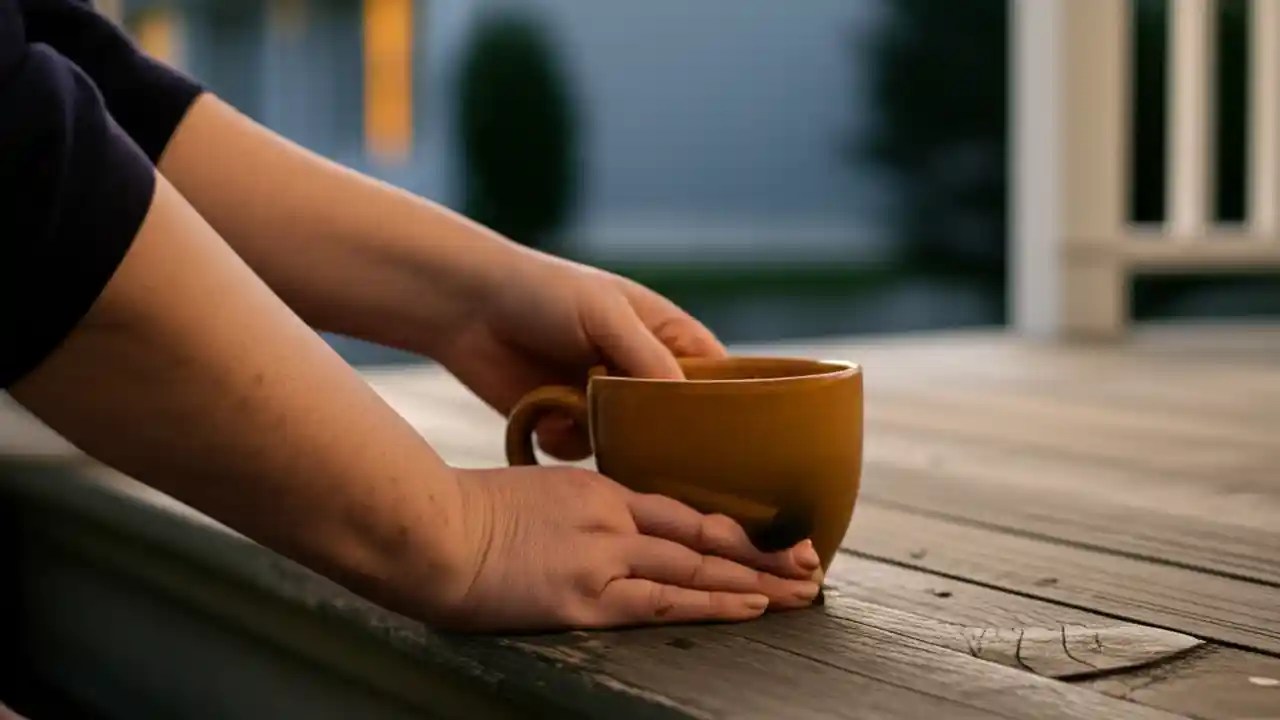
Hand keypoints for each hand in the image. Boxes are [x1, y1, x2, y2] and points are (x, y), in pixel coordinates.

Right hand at [433, 466, 821, 631]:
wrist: (428, 531)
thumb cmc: (466, 516)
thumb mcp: (534, 497)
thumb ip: (575, 512)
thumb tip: (594, 530)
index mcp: (599, 490)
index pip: (683, 510)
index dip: (731, 527)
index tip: (769, 538)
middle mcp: (612, 517)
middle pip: (705, 535)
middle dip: (763, 553)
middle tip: (812, 563)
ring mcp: (602, 555)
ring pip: (698, 567)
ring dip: (755, 581)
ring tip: (800, 593)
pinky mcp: (586, 596)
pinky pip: (664, 600)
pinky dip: (713, 602)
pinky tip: (749, 606)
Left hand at [437, 250, 725, 458]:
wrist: (467, 307)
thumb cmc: (544, 293)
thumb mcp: (606, 313)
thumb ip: (649, 357)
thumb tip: (686, 403)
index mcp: (665, 336)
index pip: (717, 378)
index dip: (726, 407)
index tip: (730, 440)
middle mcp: (640, 372)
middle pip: (676, 423)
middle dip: (664, 438)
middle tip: (653, 448)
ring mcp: (604, 401)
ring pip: (630, 445)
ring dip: (608, 439)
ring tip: (581, 413)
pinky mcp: (565, 423)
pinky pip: (583, 452)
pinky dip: (564, 439)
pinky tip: (544, 412)